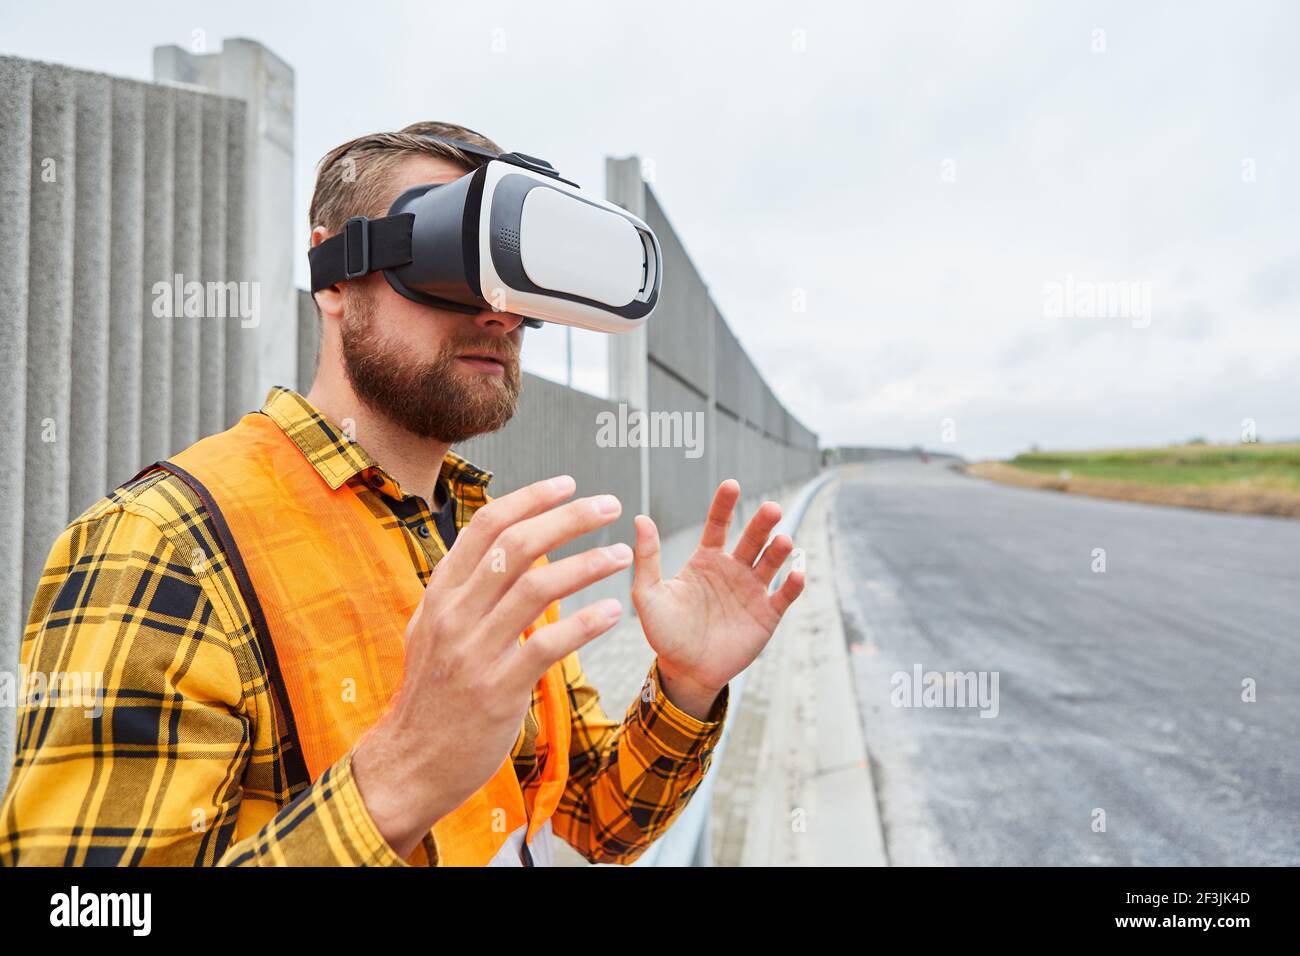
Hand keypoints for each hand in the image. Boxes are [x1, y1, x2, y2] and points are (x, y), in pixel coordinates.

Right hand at [353, 475, 631, 857]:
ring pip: (537, 587)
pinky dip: (584, 624)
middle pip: (518, 545)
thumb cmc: (432, 695)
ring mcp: (475, 651)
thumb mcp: (431, 630)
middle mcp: (455, 613)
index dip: (531, 498)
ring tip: (621, 555)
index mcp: (441, 593)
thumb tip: (495, 548)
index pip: (487, 526)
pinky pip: (548, 645)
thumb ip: (462, 590)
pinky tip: (613, 611)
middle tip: (610, 505)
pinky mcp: (497, 689)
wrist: (411, 761)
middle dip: (569, 518)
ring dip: (587, 564)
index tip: (569, 484)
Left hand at [631, 479, 804, 718]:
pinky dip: (792, 585)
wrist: (686, 671)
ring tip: (784, 540)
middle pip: (751, 539)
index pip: (718, 524)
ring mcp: (752, 591)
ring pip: (770, 563)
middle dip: (762, 523)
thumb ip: (648, 558)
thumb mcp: (649, 595)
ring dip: (779, 550)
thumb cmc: (665, 632)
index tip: (731, 485)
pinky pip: (783, 596)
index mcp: (706, 560)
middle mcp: (733, 569)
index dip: (725, 505)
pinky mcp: (767, 615)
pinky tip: (796, 574)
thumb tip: (640, 518)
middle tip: (771, 509)